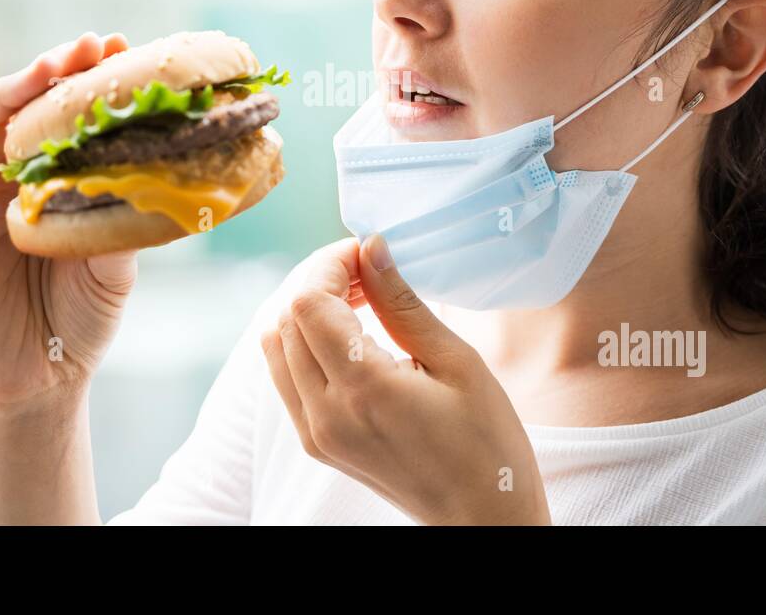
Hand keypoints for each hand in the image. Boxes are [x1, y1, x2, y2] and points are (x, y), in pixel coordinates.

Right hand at [0, 31, 137, 410]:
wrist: (47, 374)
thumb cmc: (85, 312)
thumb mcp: (117, 261)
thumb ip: (116, 217)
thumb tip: (142, 173)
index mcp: (61, 174)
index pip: (69, 112)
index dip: (88, 78)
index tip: (118, 47)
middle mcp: (18, 175)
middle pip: (25, 105)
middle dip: (52, 70)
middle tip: (86, 47)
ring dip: (9, 90)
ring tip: (43, 69)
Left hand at [260, 236, 550, 524]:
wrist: (482, 518)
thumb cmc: (488, 442)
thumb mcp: (457, 361)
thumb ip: (403, 303)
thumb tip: (372, 248)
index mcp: (363, 389)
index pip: (307, 303)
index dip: (329, 266)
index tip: (366, 255)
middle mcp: (325, 413)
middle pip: (287, 319)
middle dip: (320, 283)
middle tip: (368, 275)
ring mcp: (316, 433)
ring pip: (277, 347)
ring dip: (309, 313)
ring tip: (359, 302)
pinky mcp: (317, 444)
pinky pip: (285, 378)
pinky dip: (304, 345)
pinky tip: (348, 338)